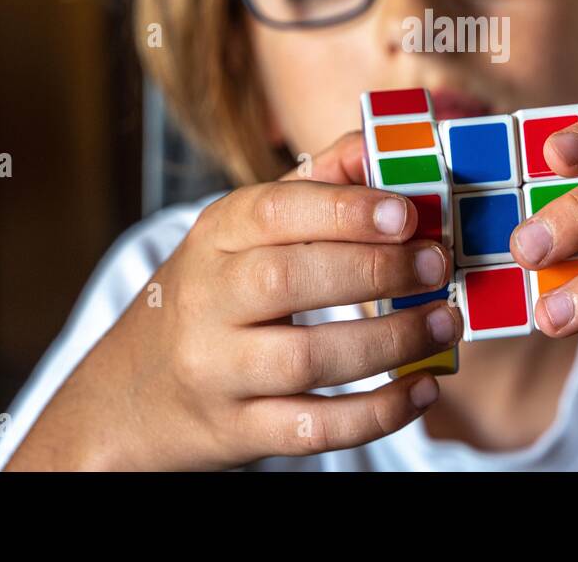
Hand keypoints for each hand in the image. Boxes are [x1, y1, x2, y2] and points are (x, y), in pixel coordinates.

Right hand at [6, 132, 462, 470]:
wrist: (132, 395)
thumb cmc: (216, 295)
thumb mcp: (244, 232)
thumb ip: (315, 186)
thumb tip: (380, 146)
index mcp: (216, 236)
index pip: (273, 214)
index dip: (343, 211)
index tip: (407, 212)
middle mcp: (208, 300)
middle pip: (288, 281)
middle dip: (374, 271)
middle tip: (435, 266)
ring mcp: (218, 371)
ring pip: (307, 359)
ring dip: (390, 342)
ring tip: (444, 324)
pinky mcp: (237, 431)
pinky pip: (314, 429)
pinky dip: (378, 413)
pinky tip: (422, 389)